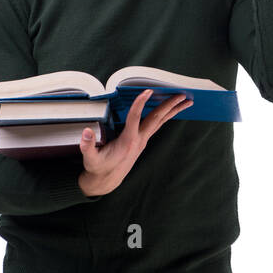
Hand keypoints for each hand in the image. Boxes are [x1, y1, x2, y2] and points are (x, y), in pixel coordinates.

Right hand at [77, 90, 192, 196]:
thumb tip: (85, 131)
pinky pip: (156, 125)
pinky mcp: (142, 141)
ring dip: (173, 110)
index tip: (147, 91)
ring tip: (187, 101)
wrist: (107, 180)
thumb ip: (87, 145)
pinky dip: (165, 116)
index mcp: (127, 141)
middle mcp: (138, 140)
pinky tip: (170, 110)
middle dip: (169, 106)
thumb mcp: (90, 158)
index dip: (140, 104)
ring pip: (160, 122)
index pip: (135, 118)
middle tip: (183, 95)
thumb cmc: (98, 167)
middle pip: (156, 119)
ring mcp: (142, 140)